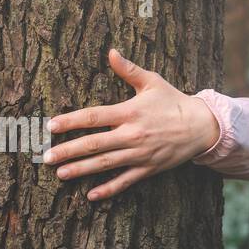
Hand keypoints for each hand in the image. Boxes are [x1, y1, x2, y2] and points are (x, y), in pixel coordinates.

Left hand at [43, 49, 218, 200]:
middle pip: (93, 144)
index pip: (93, 117)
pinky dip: (108, 189)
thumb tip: (111, 52)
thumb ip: (128, 69)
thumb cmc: (173, 101)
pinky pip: (125, 182)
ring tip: (60, 174)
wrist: (202, 126)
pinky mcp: (148, 169)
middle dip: (68, 151)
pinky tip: (91, 196)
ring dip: (81, 170)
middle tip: (47, 157)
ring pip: (105, 164)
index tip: (51, 126)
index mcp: (129, 112)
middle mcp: (132, 134)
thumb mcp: (152, 81)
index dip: (70, 121)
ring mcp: (139, 154)